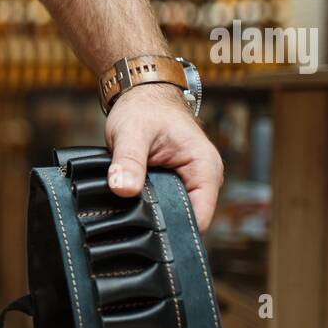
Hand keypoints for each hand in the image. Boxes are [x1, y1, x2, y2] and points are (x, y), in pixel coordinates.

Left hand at [104, 83, 223, 230]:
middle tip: (129, 225)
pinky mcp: (173, 186)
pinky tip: (128, 208)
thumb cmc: (143, 108)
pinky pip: (161, 205)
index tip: (146, 233)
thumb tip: (122, 190)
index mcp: (204, 168)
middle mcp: (202, 180)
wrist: (141, 95)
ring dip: (151, 217)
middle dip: (159, 225)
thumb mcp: (131, 132)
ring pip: (171, 215)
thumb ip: (128, 161)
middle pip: (185, 221)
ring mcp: (188, 184)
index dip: (174, 229)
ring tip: (127, 215)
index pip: (199, 218)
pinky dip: (146, 207)